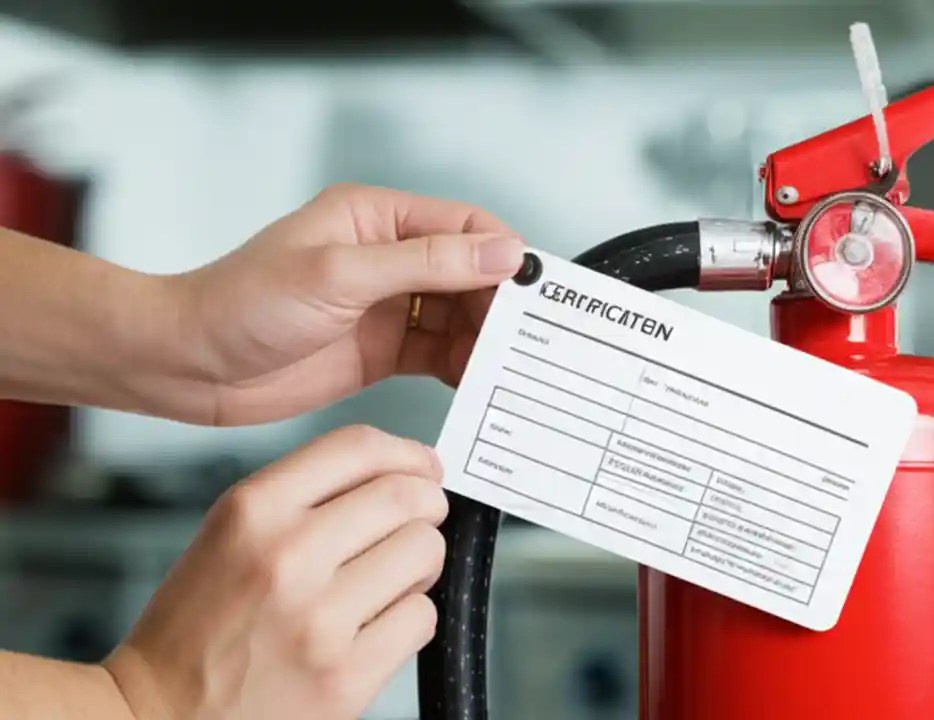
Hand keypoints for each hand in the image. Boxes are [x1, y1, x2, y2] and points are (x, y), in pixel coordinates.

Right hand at [103, 425, 447, 719]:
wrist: (156, 716)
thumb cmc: (198, 627)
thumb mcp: (231, 532)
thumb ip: (310, 495)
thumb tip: (406, 471)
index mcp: (253, 511)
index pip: (358, 447)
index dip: (407, 453)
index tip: (424, 466)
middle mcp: (286, 556)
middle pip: (407, 496)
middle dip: (426, 508)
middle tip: (415, 526)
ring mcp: (319, 619)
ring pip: (425, 552)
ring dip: (420, 565)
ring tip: (387, 582)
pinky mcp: (345, 676)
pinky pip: (422, 618)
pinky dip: (409, 620)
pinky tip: (374, 627)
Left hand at [173, 183, 524, 424]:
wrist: (189, 366)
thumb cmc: (242, 304)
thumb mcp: (340, 274)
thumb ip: (426, 263)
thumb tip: (502, 252)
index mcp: (375, 218)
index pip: (462, 225)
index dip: (503, 253)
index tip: (533, 289)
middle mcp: (386, 257)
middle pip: (469, 273)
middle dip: (500, 302)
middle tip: (527, 338)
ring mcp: (385, 306)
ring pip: (459, 316)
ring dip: (485, 339)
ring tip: (509, 366)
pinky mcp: (381, 350)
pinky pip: (439, 353)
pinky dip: (463, 367)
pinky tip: (479, 382)